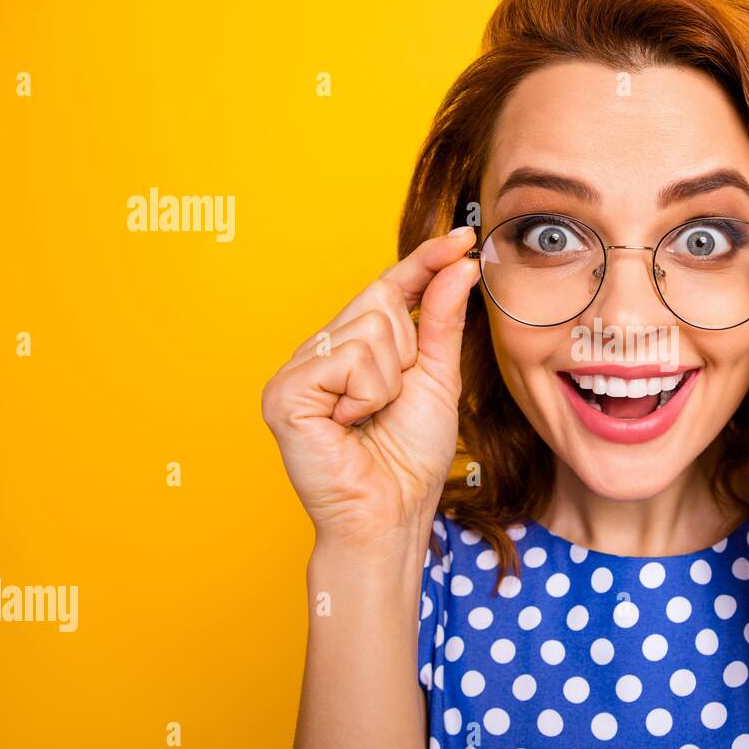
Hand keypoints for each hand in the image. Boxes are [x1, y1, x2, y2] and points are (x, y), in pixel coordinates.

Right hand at [261, 227, 477, 554]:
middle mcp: (320, 351)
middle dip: (407, 351)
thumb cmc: (411, 457)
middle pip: (379, 302)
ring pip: (367, 328)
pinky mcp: (285, 392)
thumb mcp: (438, 377)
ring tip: (369, 418)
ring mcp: (298, 369)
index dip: (425, 261)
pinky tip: (348, 425)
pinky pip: (347, 359)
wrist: (391, 512)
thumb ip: (442, 319)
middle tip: (392, 401)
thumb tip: (459, 262)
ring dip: (388, 379)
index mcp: (354, 347)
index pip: (390, 288)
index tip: (464, 235)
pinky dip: (364, 394)